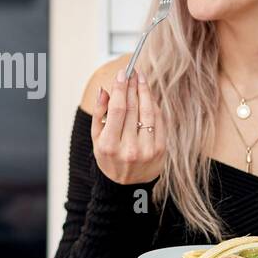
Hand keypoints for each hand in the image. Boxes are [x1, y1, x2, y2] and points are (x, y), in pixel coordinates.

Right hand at [92, 68, 165, 184]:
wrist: (125, 186)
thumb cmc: (108, 158)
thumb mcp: (96, 138)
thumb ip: (99, 113)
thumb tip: (104, 90)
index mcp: (109, 145)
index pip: (117, 110)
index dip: (120, 89)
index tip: (121, 74)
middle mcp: (129, 149)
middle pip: (133, 108)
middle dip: (132, 86)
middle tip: (132, 71)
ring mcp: (147, 150)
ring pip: (148, 112)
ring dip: (145, 92)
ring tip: (141, 79)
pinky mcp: (161, 151)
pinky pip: (159, 122)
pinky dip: (154, 106)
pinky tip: (149, 96)